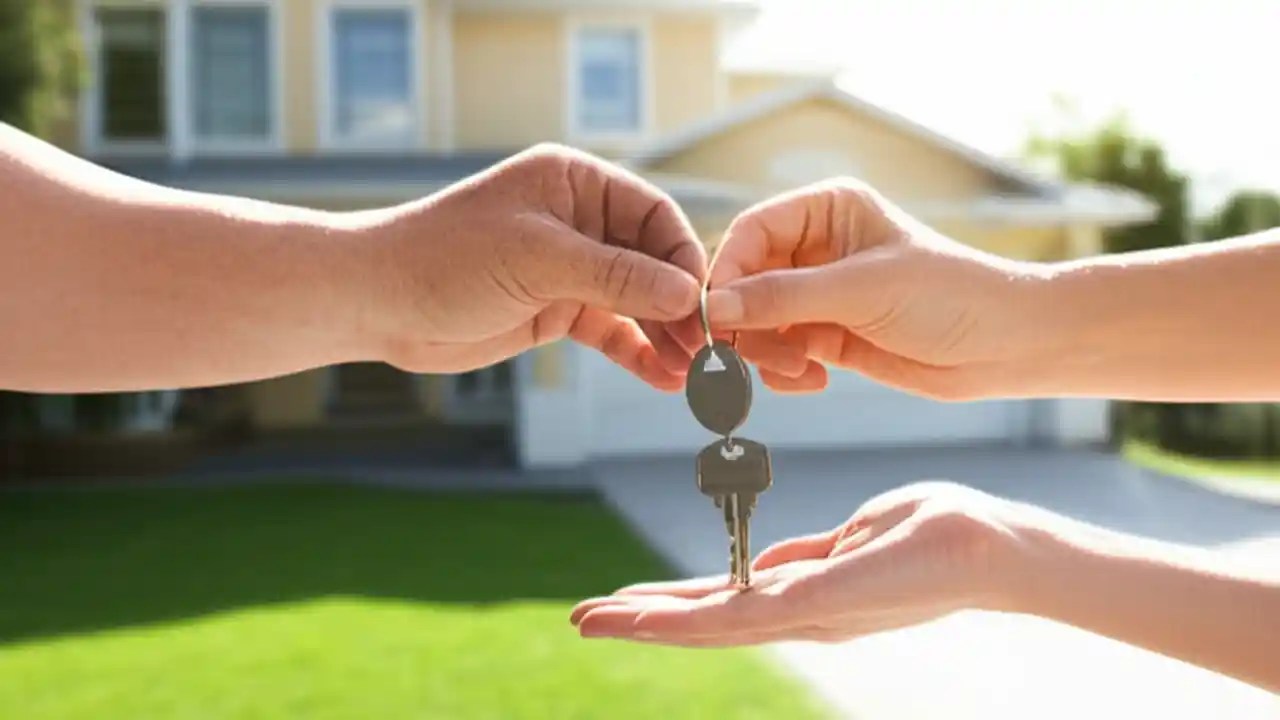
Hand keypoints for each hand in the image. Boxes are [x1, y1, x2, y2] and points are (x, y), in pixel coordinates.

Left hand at [369, 144, 706, 390]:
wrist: (377, 301)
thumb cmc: (445, 257)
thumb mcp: (538, 259)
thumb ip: (615, 276)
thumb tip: (686, 294)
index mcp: (575, 183)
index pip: (653, 215)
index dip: (683, 259)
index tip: (702, 303)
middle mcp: (578, 221)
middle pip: (652, 260)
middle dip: (680, 305)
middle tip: (706, 349)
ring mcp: (568, 268)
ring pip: (635, 300)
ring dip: (663, 335)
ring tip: (692, 374)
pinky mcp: (555, 310)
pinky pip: (610, 330)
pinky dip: (635, 351)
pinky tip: (660, 377)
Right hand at [570, 482, 1027, 646]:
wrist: (994, 548)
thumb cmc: (935, 535)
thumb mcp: (855, 539)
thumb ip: (807, 559)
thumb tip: (764, 568)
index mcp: (804, 596)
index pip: (722, 604)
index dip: (666, 608)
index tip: (616, 604)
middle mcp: (799, 614)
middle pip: (706, 621)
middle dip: (641, 623)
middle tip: (579, 620)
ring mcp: (809, 613)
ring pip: (714, 624)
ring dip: (650, 625)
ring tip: (594, 621)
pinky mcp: (825, 602)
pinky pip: (748, 612)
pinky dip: (693, 619)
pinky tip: (651, 619)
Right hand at [706, 180, 1052, 398]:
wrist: (1007, 346)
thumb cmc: (953, 295)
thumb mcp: (863, 289)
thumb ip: (785, 298)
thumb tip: (718, 306)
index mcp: (827, 210)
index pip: (752, 232)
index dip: (730, 272)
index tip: (718, 315)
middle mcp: (818, 249)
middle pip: (747, 281)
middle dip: (747, 321)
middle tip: (749, 356)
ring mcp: (822, 294)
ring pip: (759, 322)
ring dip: (766, 352)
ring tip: (798, 369)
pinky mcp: (829, 336)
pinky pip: (780, 353)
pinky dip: (784, 373)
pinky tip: (814, 379)